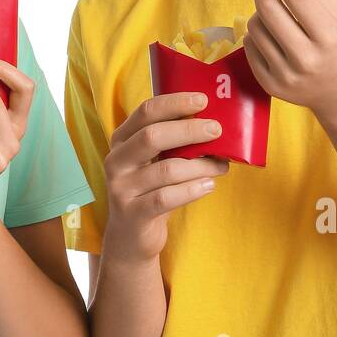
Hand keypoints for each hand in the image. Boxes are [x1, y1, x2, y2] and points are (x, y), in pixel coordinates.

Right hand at [102, 91, 228, 263]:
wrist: (130, 237)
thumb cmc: (150, 190)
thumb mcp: (153, 162)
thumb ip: (173, 142)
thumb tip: (214, 123)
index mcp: (122, 140)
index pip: (145, 112)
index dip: (174, 103)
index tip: (202, 100)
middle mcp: (116, 160)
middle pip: (152, 136)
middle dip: (189, 130)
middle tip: (216, 130)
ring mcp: (121, 188)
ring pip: (166, 170)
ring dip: (200, 166)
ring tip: (220, 166)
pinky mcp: (132, 213)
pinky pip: (166, 198)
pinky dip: (192, 190)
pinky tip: (209, 186)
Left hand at [245, 0, 336, 120]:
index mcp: (329, 37)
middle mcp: (306, 59)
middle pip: (268, 8)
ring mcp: (285, 75)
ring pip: (255, 25)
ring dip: (262, 10)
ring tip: (280, 14)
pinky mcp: (269, 85)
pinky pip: (250, 44)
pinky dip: (258, 33)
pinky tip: (276, 36)